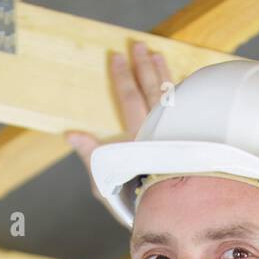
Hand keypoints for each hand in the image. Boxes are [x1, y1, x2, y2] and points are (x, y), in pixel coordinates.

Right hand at [65, 40, 172, 217]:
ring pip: (171, 96)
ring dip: (163, 73)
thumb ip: (89, 155)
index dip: (122, 75)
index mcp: (138, 136)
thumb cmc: (131, 199)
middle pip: (151, 89)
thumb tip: (70, 134)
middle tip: (139, 45)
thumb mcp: (104, 181)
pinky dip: (185, 94)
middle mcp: (160, 131)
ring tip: (158, 54)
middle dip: (143, 65)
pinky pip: (188, 111)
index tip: (117, 55)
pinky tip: (183, 83)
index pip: (128, 97)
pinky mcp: (187, 140)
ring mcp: (176, 134)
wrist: (165, 214)